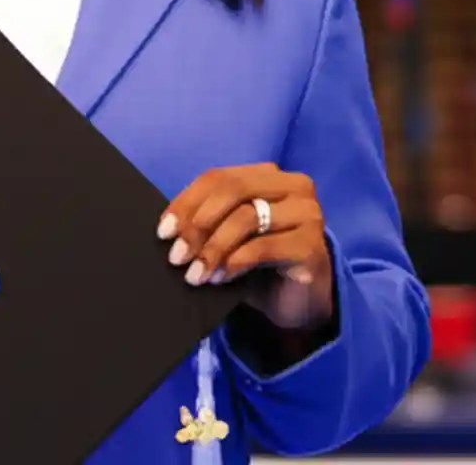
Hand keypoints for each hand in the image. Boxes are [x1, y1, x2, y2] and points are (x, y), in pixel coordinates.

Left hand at [157, 164, 333, 330]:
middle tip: (176, 255)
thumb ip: (207, 221)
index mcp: (268, 175)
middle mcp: (293, 186)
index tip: (163, 231)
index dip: (186, 202)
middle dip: (197, 223)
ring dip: (212, 248)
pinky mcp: (312, 245)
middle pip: (232, 190)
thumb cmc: (258, 263)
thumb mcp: (228, 235)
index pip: (218, 177)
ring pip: (245, 218)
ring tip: (195, 273)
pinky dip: (234, 262)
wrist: (298, 301)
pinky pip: (262, 247)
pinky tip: (220, 278)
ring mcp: (308, 213)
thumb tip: (167, 229)